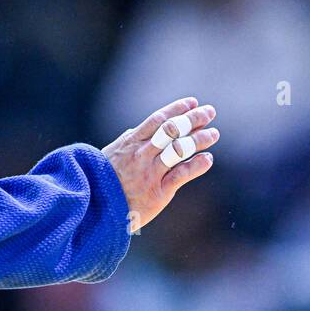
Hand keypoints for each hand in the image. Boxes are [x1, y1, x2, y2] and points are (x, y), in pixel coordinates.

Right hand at [102, 97, 218, 233]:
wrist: (95, 208)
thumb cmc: (103, 180)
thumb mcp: (112, 154)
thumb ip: (129, 142)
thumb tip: (138, 129)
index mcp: (131, 142)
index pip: (158, 119)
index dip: (177, 109)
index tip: (193, 102)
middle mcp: (142, 154)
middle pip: (172, 130)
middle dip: (193, 119)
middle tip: (210, 112)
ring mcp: (150, 172)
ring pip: (179, 150)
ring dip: (199, 140)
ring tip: (214, 134)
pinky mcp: (158, 192)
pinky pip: (181, 175)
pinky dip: (196, 165)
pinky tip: (207, 159)